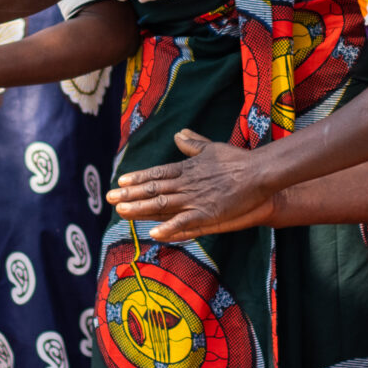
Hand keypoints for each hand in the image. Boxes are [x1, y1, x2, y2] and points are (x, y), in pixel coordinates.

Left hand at [109, 131, 278, 241]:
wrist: (259, 173)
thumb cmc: (238, 161)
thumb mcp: (212, 148)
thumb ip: (194, 144)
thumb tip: (179, 134)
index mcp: (186, 169)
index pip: (157, 174)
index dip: (138, 178)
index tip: (120, 180)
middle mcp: (186, 183)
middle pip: (153, 189)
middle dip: (130, 194)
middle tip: (109, 197)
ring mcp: (195, 199)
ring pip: (162, 205)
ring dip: (140, 209)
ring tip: (120, 211)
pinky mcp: (207, 214)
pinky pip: (183, 223)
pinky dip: (169, 228)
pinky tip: (153, 233)